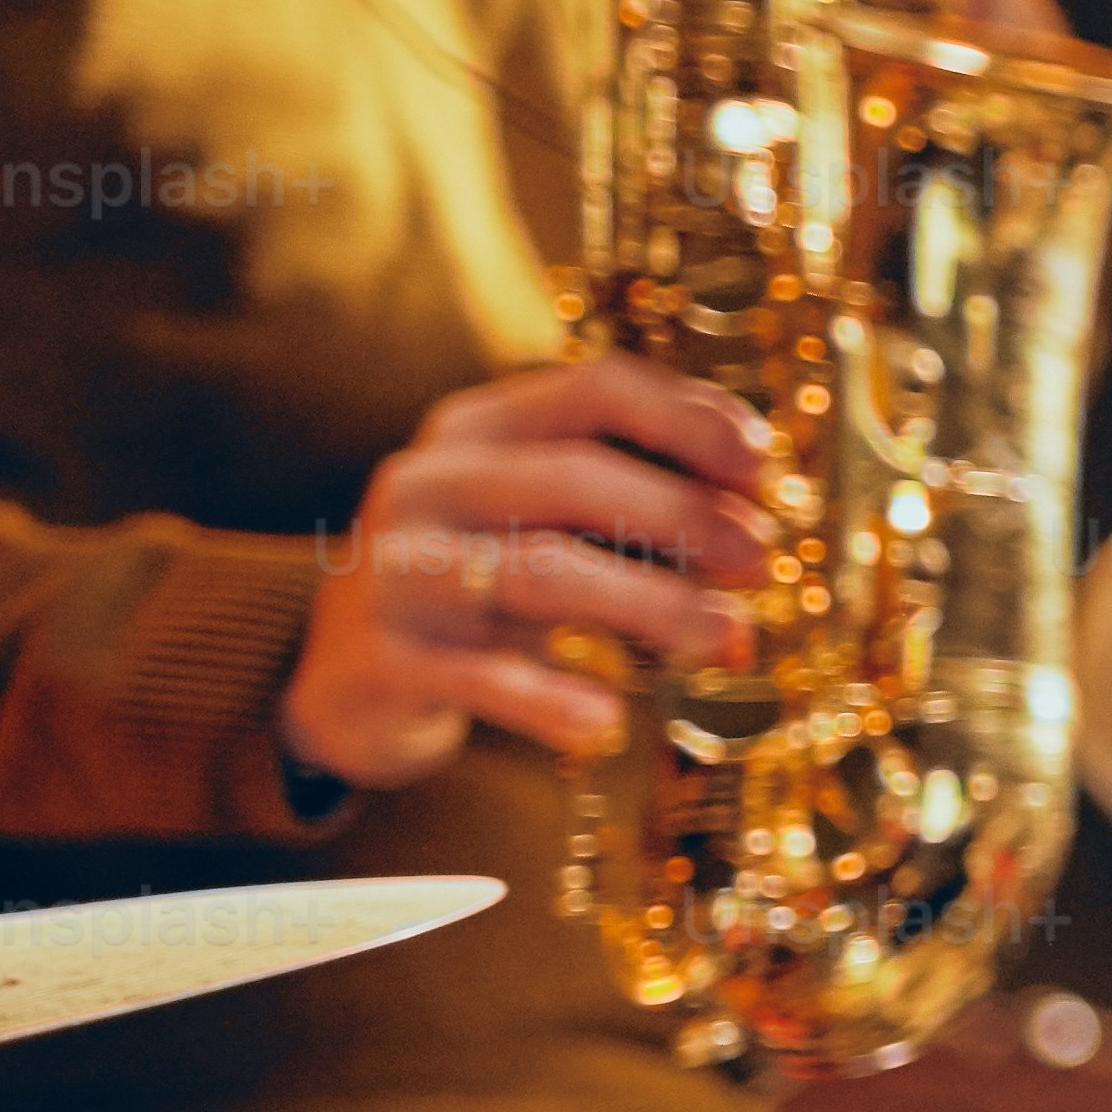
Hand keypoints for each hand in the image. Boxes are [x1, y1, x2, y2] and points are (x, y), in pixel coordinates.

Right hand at [287, 355, 770, 786]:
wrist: (347, 679)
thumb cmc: (481, 584)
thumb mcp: (544, 523)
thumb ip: (632, 499)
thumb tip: (760, 510)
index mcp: (477, 428)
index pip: (595, 389)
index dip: (688, 419)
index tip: (764, 466)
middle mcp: (429, 482)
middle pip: (575, 479)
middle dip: (684, 517)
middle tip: (761, 562)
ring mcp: (397, 570)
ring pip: (541, 572)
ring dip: (651, 603)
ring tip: (727, 638)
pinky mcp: (383, 658)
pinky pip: (479, 678)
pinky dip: (551, 700)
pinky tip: (607, 722)